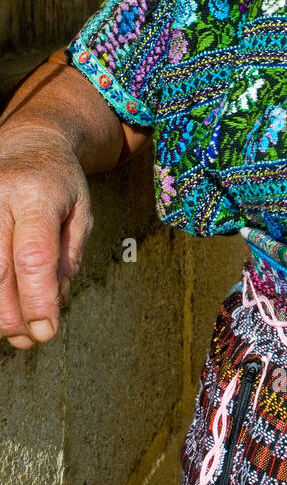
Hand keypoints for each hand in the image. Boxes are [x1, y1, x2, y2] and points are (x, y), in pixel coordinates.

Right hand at [0, 127, 92, 348]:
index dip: (37, 299)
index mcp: (38, 194)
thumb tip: (54, 305)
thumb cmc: (60, 184)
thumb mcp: (81, 214)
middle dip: (11, 314)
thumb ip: (68, 258)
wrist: (30, 144)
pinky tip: (2, 307)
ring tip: (15, 331)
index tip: (45, 331)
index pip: (34, 255)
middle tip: (29, 339)